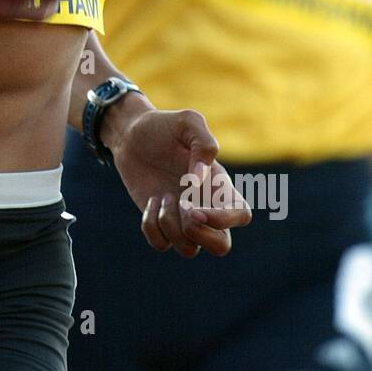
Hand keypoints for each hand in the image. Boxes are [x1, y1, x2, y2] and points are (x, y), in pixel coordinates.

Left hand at [108, 105, 251, 256]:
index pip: (241, 215)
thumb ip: (203, 143)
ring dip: (171, 226)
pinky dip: (152, 227)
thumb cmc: (163, 127)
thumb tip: (199, 179)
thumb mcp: (187, 121)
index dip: (224, 220)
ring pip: (189, 249)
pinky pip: (161, 245)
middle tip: (183, 208)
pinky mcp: (159, 223)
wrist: (130, 135)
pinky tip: (150, 202)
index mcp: (219, 185)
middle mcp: (205, 206)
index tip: (196, 207)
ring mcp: (182, 218)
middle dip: (201, 235)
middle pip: (222, 246)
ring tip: (162, 197)